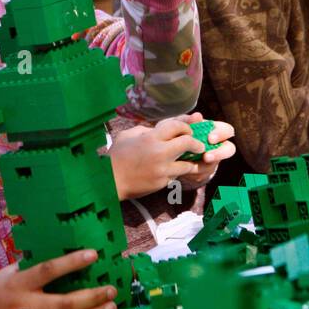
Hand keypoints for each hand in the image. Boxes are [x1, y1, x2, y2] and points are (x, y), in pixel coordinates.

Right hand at [0, 249, 116, 308]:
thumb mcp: (9, 274)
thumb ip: (31, 266)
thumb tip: (60, 249)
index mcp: (19, 283)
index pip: (48, 270)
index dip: (72, 262)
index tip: (93, 255)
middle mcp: (23, 306)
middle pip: (65, 303)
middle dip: (92, 296)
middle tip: (111, 290)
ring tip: (109, 308)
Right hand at [109, 114, 233, 198]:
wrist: (109, 181)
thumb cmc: (116, 156)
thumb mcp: (129, 135)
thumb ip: (147, 130)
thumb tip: (160, 129)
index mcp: (150, 137)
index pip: (176, 126)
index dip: (186, 126)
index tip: (189, 130)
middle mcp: (159, 152)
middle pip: (187, 142)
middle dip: (196, 143)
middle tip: (199, 145)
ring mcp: (162, 169)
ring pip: (187, 164)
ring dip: (192, 161)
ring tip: (194, 160)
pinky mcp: (162, 183)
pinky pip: (177, 175)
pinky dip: (178, 172)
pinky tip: (179, 170)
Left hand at [179, 117, 236, 189]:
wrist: (167, 152)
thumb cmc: (177, 134)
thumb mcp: (180, 126)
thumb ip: (188, 120)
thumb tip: (197, 116)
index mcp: (214, 131)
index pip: (227, 130)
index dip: (221, 134)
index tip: (210, 138)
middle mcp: (217, 146)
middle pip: (230, 149)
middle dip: (219, 153)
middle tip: (206, 156)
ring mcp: (211, 161)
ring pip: (214, 165)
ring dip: (202, 167)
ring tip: (192, 165)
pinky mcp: (203, 173)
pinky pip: (202, 175)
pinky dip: (192, 172)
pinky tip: (184, 169)